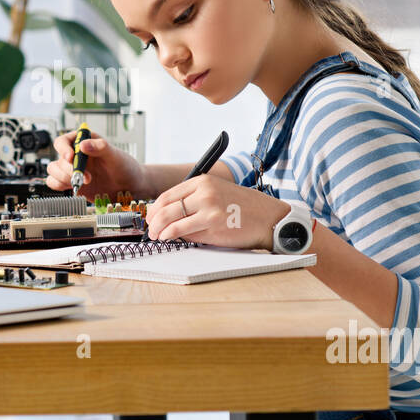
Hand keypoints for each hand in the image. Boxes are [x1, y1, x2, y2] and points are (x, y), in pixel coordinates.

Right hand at [44, 130, 145, 199]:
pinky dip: (60, 186)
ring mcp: (73, 169)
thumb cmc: (124, 167)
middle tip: (85, 177)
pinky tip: (75, 188)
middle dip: (68, 169)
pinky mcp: (72, 183)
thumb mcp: (115, 155)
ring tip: (83, 183)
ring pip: (54, 171)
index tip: (71, 157)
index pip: (64, 141)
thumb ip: (100, 147)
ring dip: (64, 178)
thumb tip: (83, 144)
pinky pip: (55, 183)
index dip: (63, 149)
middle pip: (58, 159)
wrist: (130, 186)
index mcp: (84, 142)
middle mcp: (75, 155)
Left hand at [144, 175, 290, 249]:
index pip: (168, 195)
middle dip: (154, 220)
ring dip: (159, 230)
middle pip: (166, 207)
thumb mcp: (218, 193)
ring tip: (156, 236)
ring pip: (172, 220)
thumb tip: (168, 216)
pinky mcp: (213, 225)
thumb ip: (195, 201)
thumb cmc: (244, 208)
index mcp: (203, 181)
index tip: (151, 216)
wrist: (269, 218)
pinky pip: (185, 232)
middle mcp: (204, 192)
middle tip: (150, 229)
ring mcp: (208, 209)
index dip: (154, 208)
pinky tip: (167, 238)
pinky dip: (172, 236)